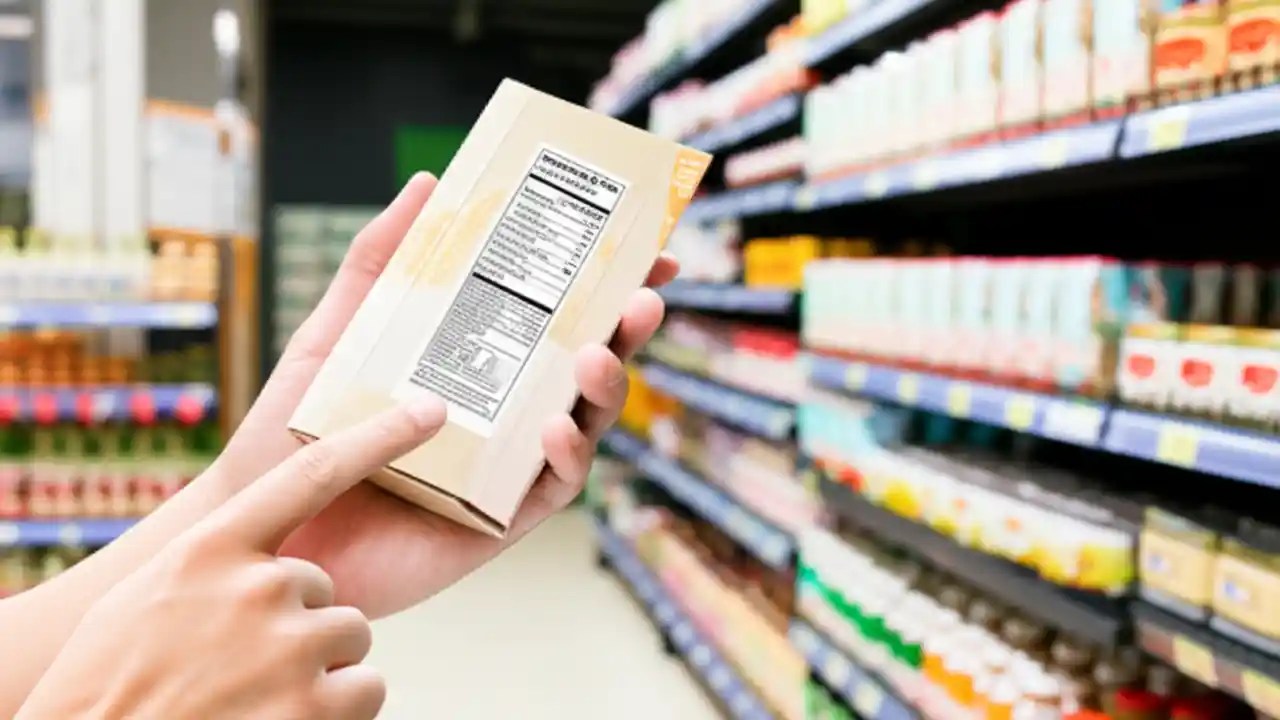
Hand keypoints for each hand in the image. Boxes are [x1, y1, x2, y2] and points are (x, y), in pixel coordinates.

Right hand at [17, 401, 446, 719]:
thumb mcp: (148, 596)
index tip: (427, 412)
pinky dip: (337, 709)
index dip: (379, 436)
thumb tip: (271, 561)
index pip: (313, 473)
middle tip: (243, 664)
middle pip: (327, 587)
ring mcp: (288, 647)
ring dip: (320, 668)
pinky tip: (284, 719)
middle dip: (300, 622)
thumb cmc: (109, 682)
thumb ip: (215, 563)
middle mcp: (256, 588)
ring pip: (351, 636)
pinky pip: (366, 688)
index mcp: (209, 550)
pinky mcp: (315, 708)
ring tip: (258, 696)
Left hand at [211, 173, 676, 617]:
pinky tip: (554, 428)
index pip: (557, 318)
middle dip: (626, 331)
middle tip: (643, 298)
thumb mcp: (336, 334)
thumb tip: (428, 183)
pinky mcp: (500, 519)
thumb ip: (377, 261)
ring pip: (584, 423)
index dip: (607, 286)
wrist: (261, 531)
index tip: (647, 249)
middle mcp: (503, 411)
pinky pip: (552, 488)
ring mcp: (507, 465)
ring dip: (604, 388)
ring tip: (595, 355)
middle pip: (586, 365)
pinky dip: (564, 457)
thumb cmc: (293, 435)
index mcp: (477, 362)